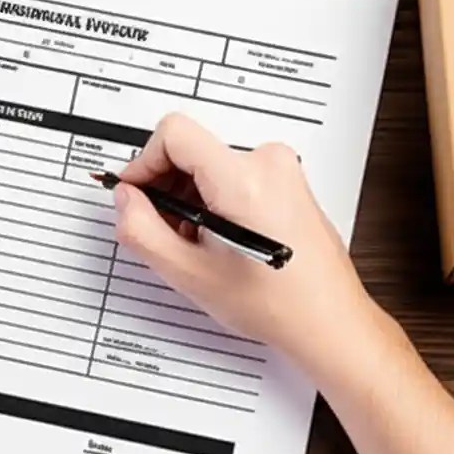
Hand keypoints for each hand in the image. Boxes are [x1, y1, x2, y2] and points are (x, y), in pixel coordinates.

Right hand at [113, 113, 369, 355]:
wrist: (327, 320)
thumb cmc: (278, 304)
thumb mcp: (191, 274)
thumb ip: (143, 231)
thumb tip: (126, 201)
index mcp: (243, 180)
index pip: (174, 134)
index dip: (144, 163)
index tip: (136, 192)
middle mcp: (268, 164)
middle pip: (192, 149)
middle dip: (167, 187)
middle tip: (164, 230)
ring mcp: (283, 171)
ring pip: (211, 165)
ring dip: (191, 197)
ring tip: (196, 243)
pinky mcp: (288, 182)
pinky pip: (235, 175)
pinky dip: (215, 200)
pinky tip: (218, 240)